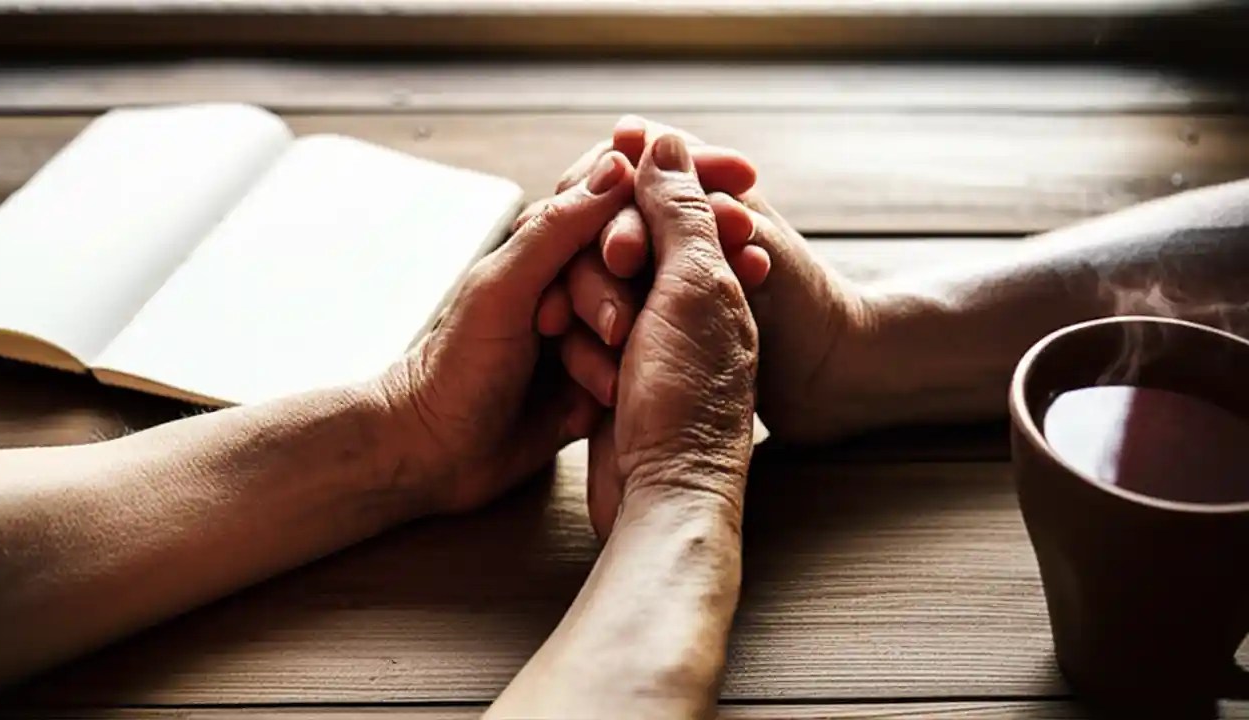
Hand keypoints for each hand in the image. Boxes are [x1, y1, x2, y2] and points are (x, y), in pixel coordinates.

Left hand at [379, 151, 633, 514]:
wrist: (433, 453)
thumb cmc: (454, 365)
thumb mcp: (503, 289)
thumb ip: (558, 230)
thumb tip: (620, 164)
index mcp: (552, 248)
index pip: (625, 211)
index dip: (667, 210)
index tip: (710, 222)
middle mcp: (578, 285)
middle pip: (645, 272)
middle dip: (637, 300)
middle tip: (608, 334)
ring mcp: (592, 337)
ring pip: (648, 329)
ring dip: (625, 358)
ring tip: (592, 388)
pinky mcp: (600, 385)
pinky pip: (639, 377)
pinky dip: (628, 392)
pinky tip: (605, 410)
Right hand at [569, 116, 874, 445]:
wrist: (668, 499)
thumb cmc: (688, 398)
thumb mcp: (693, 287)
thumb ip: (680, 210)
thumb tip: (662, 137)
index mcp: (716, 273)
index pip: (666, 200)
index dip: (630, 197)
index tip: (600, 209)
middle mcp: (688, 303)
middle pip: (622, 245)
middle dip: (604, 271)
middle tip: (612, 315)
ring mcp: (652, 341)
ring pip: (595, 291)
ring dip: (588, 316)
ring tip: (604, 354)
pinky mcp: (618, 376)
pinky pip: (581, 340)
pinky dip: (576, 351)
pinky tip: (576, 372)